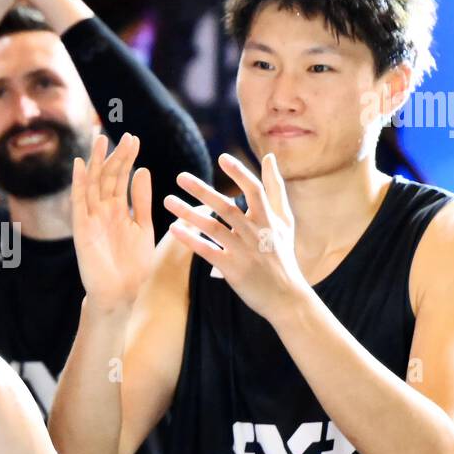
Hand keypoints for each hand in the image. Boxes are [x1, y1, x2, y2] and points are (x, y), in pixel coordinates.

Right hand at [71, 134, 154, 310]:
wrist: (120, 294)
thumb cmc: (132, 265)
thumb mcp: (143, 226)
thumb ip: (141, 200)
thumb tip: (143, 170)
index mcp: (117, 210)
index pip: (120, 178)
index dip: (126, 158)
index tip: (134, 139)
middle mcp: (102, 211)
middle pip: (107, 177)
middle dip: (115, 156)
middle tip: (126, 135)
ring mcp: (91, 218)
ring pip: (92, 185)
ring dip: (95, 162)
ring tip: (100, 138)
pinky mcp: (82, 229)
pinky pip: (78, 203)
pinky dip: (78, 184)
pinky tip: (79, 165)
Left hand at [165, 152, 309, 323]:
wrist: (286, 296)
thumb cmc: (283, 254)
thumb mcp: (284, 221)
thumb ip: (275, 188)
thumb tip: (270, 157)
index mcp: (268, 219)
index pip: (254, 190)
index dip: (239, 173)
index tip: (222, 158)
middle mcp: (255, 233)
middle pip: (226, 207)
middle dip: (202, 190)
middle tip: (180, 176)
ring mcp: (244, 251)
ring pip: (213, 228)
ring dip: (188, 213)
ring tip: (167, 200)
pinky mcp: (233, 269)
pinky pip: (207, 251)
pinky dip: (190, 240)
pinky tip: (173, 229)